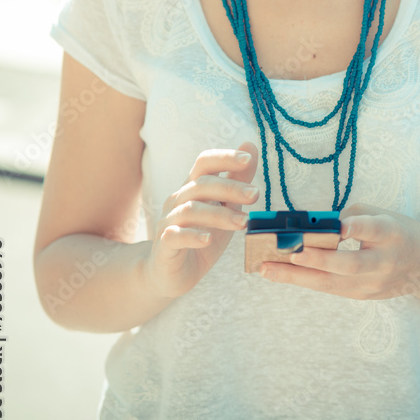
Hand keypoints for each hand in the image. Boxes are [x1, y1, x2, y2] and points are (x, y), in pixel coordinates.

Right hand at [144, 141, 258, 298]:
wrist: (171, 274)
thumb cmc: (201, 236)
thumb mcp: (224, 208)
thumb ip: (237, 180)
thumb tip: (251, 145)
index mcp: (192, 188)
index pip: (204, 162)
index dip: (224, 157)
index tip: (248, 159)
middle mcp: (177, 200)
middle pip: (201, 184)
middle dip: (230, 187)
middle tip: (255, 195)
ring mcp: (168, 222)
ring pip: (191, 210)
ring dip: (219, 215)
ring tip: (243, 222)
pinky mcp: (164, 246)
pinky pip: (174, 236)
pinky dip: (192, 235)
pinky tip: (208, 239)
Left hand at [258, 203, 419, 300]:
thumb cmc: (398, 231)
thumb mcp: (383, 214)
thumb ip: (351, 216)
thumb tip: (313, 226)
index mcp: (392, 233)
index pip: (374, 230)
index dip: (357, 228)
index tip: (340, 227)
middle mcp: (384, 263)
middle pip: (349, 265)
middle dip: (317, 260)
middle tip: (288, 254)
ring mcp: (373, 285)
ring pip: (332, 284)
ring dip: (297, 277)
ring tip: (266, 269)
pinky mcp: (363, 296)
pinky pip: (330, 288)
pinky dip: (305, 280)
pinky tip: (280, 273)